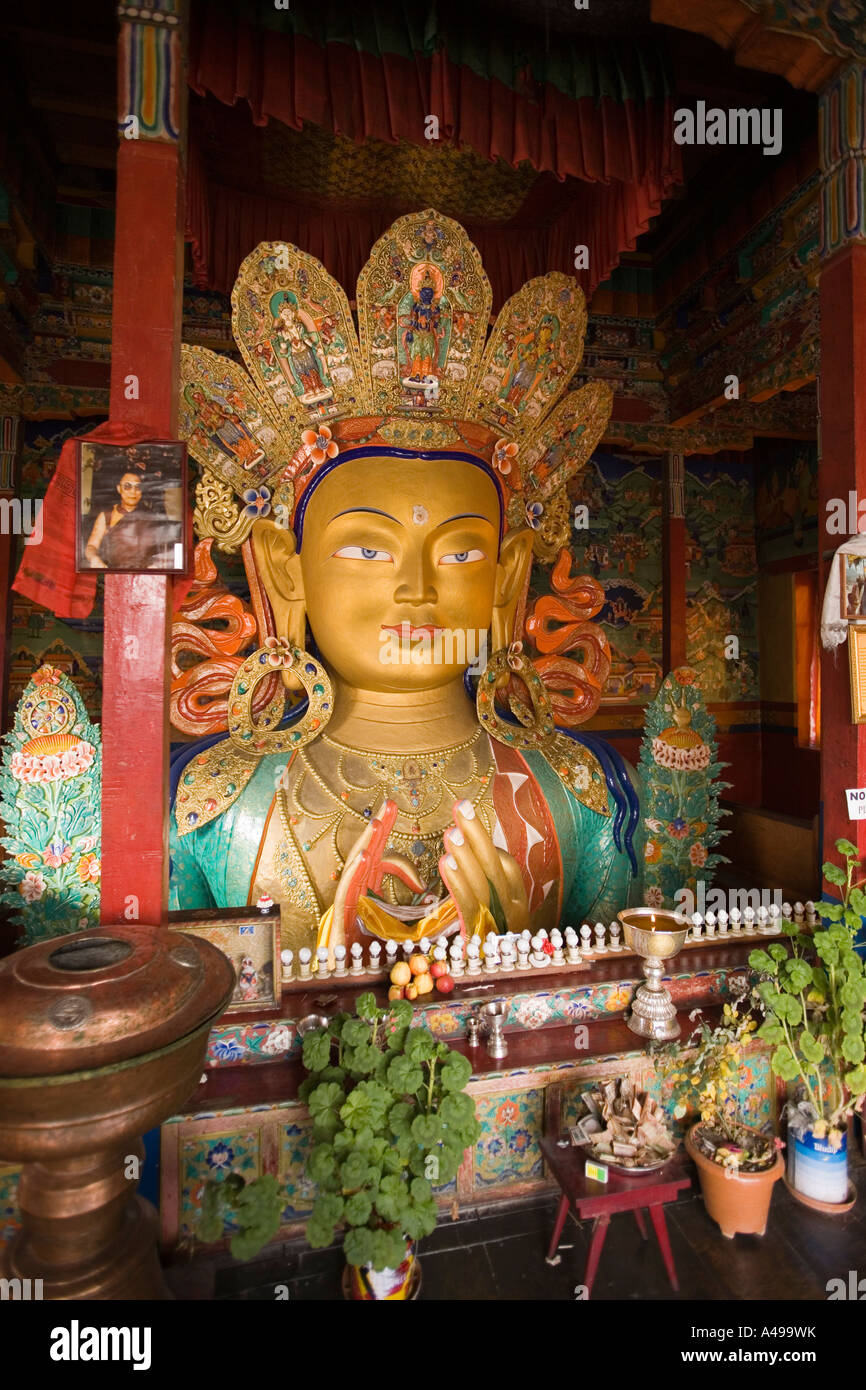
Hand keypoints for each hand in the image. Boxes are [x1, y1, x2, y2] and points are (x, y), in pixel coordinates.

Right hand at [324, 800, 423, 961]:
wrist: (348, 978)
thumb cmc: (374, 953)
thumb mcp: (402, 927)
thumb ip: (415, 909)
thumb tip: (429, 891)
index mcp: (371, 889)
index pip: (383, 860)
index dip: (400, 854)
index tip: (409, 845)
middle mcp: (357, 890)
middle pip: (368, 853)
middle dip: (378, 828)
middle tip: (389, 805)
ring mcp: (347, 901)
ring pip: (355, 866)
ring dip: (366, 844)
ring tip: (377, 824)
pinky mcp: (340, 917)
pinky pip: (346, 891)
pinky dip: (354, 874)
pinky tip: (364, 859)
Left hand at [438, 799, 528, 937]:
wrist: (514, 987)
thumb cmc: (495, 949)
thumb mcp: (497, 917)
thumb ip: (487, 888)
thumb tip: (468, 851)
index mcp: (517, 901)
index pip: (503, 865)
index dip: (483, 836)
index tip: (463, 807)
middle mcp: (513, 911)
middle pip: (494, 867)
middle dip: (476, 834)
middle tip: (459, 805)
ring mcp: (500, 926)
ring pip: (484, 885)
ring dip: (467, 856)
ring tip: (451, 832)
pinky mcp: (483, 940)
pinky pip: (469, 906)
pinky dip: (458, 882)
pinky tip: (445, 862)